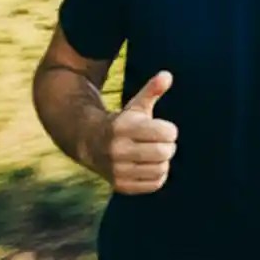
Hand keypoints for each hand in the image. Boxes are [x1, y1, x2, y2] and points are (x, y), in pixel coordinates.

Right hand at [90, 71, 177, 194]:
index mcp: (123, 126)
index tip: (163, 128)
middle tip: (161, 142)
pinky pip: (154, 184)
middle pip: (164, 152)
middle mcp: (117, 149)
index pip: (165, 133)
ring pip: (161, 169)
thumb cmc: (122, 123)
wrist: (90, 143)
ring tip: (155, 154)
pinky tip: (149, 166)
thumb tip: (167, 75)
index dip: (169, 130)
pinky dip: (158, 175)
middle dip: (168, 146)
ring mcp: (117, 169)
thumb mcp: (135, 106)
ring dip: (163, 161)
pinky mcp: (120, 185)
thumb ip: (152, 90)